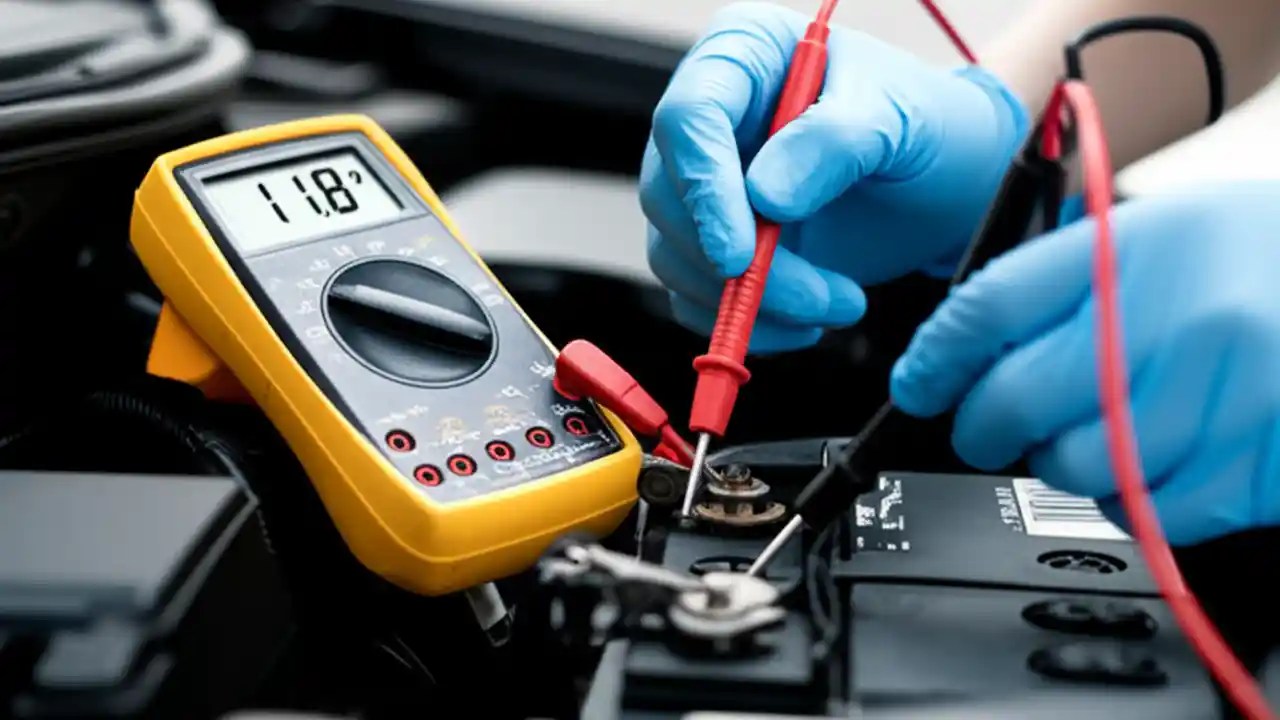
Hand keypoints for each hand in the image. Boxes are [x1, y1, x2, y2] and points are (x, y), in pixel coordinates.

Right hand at [640, 1, 1027, 351]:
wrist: (944, 182)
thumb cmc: (924, 125)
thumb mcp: (897, 117)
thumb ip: (834, 143)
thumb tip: (764, 198)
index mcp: (743, 55)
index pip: (689, 117)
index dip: (703, 188)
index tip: (739, 255)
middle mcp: (709, 119)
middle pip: (670, 196)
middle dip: (737, 265)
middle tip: (816, 298)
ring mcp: (704, 185)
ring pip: (675, 254)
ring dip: (749, 302)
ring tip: (838, 304)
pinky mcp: (713, 243)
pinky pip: (695, 296)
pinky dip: (745, 325)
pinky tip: (806, 321)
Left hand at [891, 182, 1279, 544]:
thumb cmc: (1263, 260)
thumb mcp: (1162, 234)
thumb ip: (1068, 283)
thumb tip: (965, 348)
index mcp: (1140, 247)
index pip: (991, 305)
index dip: (935, 356)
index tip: (918, 382)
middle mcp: (1175, 320)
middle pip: (1014, 400)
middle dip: (981, 425)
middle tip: (988, 425)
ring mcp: (1219, 400)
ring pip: (1070, 469)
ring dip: (1061, 462)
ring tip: (1103, 430)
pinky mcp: (1252, 470)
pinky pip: (1142, 513)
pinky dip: (1127, 499)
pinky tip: (1153, 461)